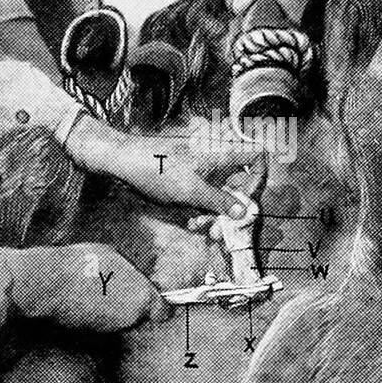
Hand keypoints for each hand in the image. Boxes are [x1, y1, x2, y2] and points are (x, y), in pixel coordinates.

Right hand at [6, 244, 170, 330]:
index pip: (163, 312)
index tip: (156, 299)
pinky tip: (85, 299)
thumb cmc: (82, 264)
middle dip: (133, 304)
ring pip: (120, 320)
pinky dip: (97, 314)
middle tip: (119, 287)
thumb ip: (132, 273)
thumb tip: (135, 278)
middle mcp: (130, 318)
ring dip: (114, 309)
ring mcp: (110, 328)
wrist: (49, 284)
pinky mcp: (92, 333)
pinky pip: (102, 323)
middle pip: (140, 315)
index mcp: (141, 298)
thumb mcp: (115, 256)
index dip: (161, 305)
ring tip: (97, 290)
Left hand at [66, 114, 266, 215]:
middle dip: (232, 209)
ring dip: (215, 214)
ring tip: (199, 227)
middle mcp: (216, 158)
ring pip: (222, 193)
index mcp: (221, 152)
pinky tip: (190, 222)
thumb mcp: (191, 191)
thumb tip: (245, 212)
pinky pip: (206, 196)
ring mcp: (203, 169)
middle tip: (220, 230)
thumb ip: (220, 201)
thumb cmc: (156, 170)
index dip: (258, 179)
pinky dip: (202, 210)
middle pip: (240, 183)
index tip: (245, 201)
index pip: (258, 157)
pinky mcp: (191, 178)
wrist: (123, 162)